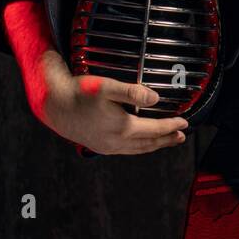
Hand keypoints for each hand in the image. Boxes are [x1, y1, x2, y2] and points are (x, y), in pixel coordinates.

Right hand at [34, 51, 189, 155]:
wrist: (54, 107)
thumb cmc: (78, 94)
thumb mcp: (106, 87)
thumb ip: (132, 92)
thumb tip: (155, 99)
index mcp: (122, 128)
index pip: (154, 129)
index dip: (171, 125)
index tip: (184, 122)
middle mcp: (116, 142)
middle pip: (149, 143)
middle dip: (167, 139)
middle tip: (181, 136)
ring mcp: (107, 147)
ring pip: (138, 149)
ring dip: (155, 145)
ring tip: (167, 141)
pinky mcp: (99, 147)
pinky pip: (127, 150)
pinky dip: (140, 147)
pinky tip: (141, 142)